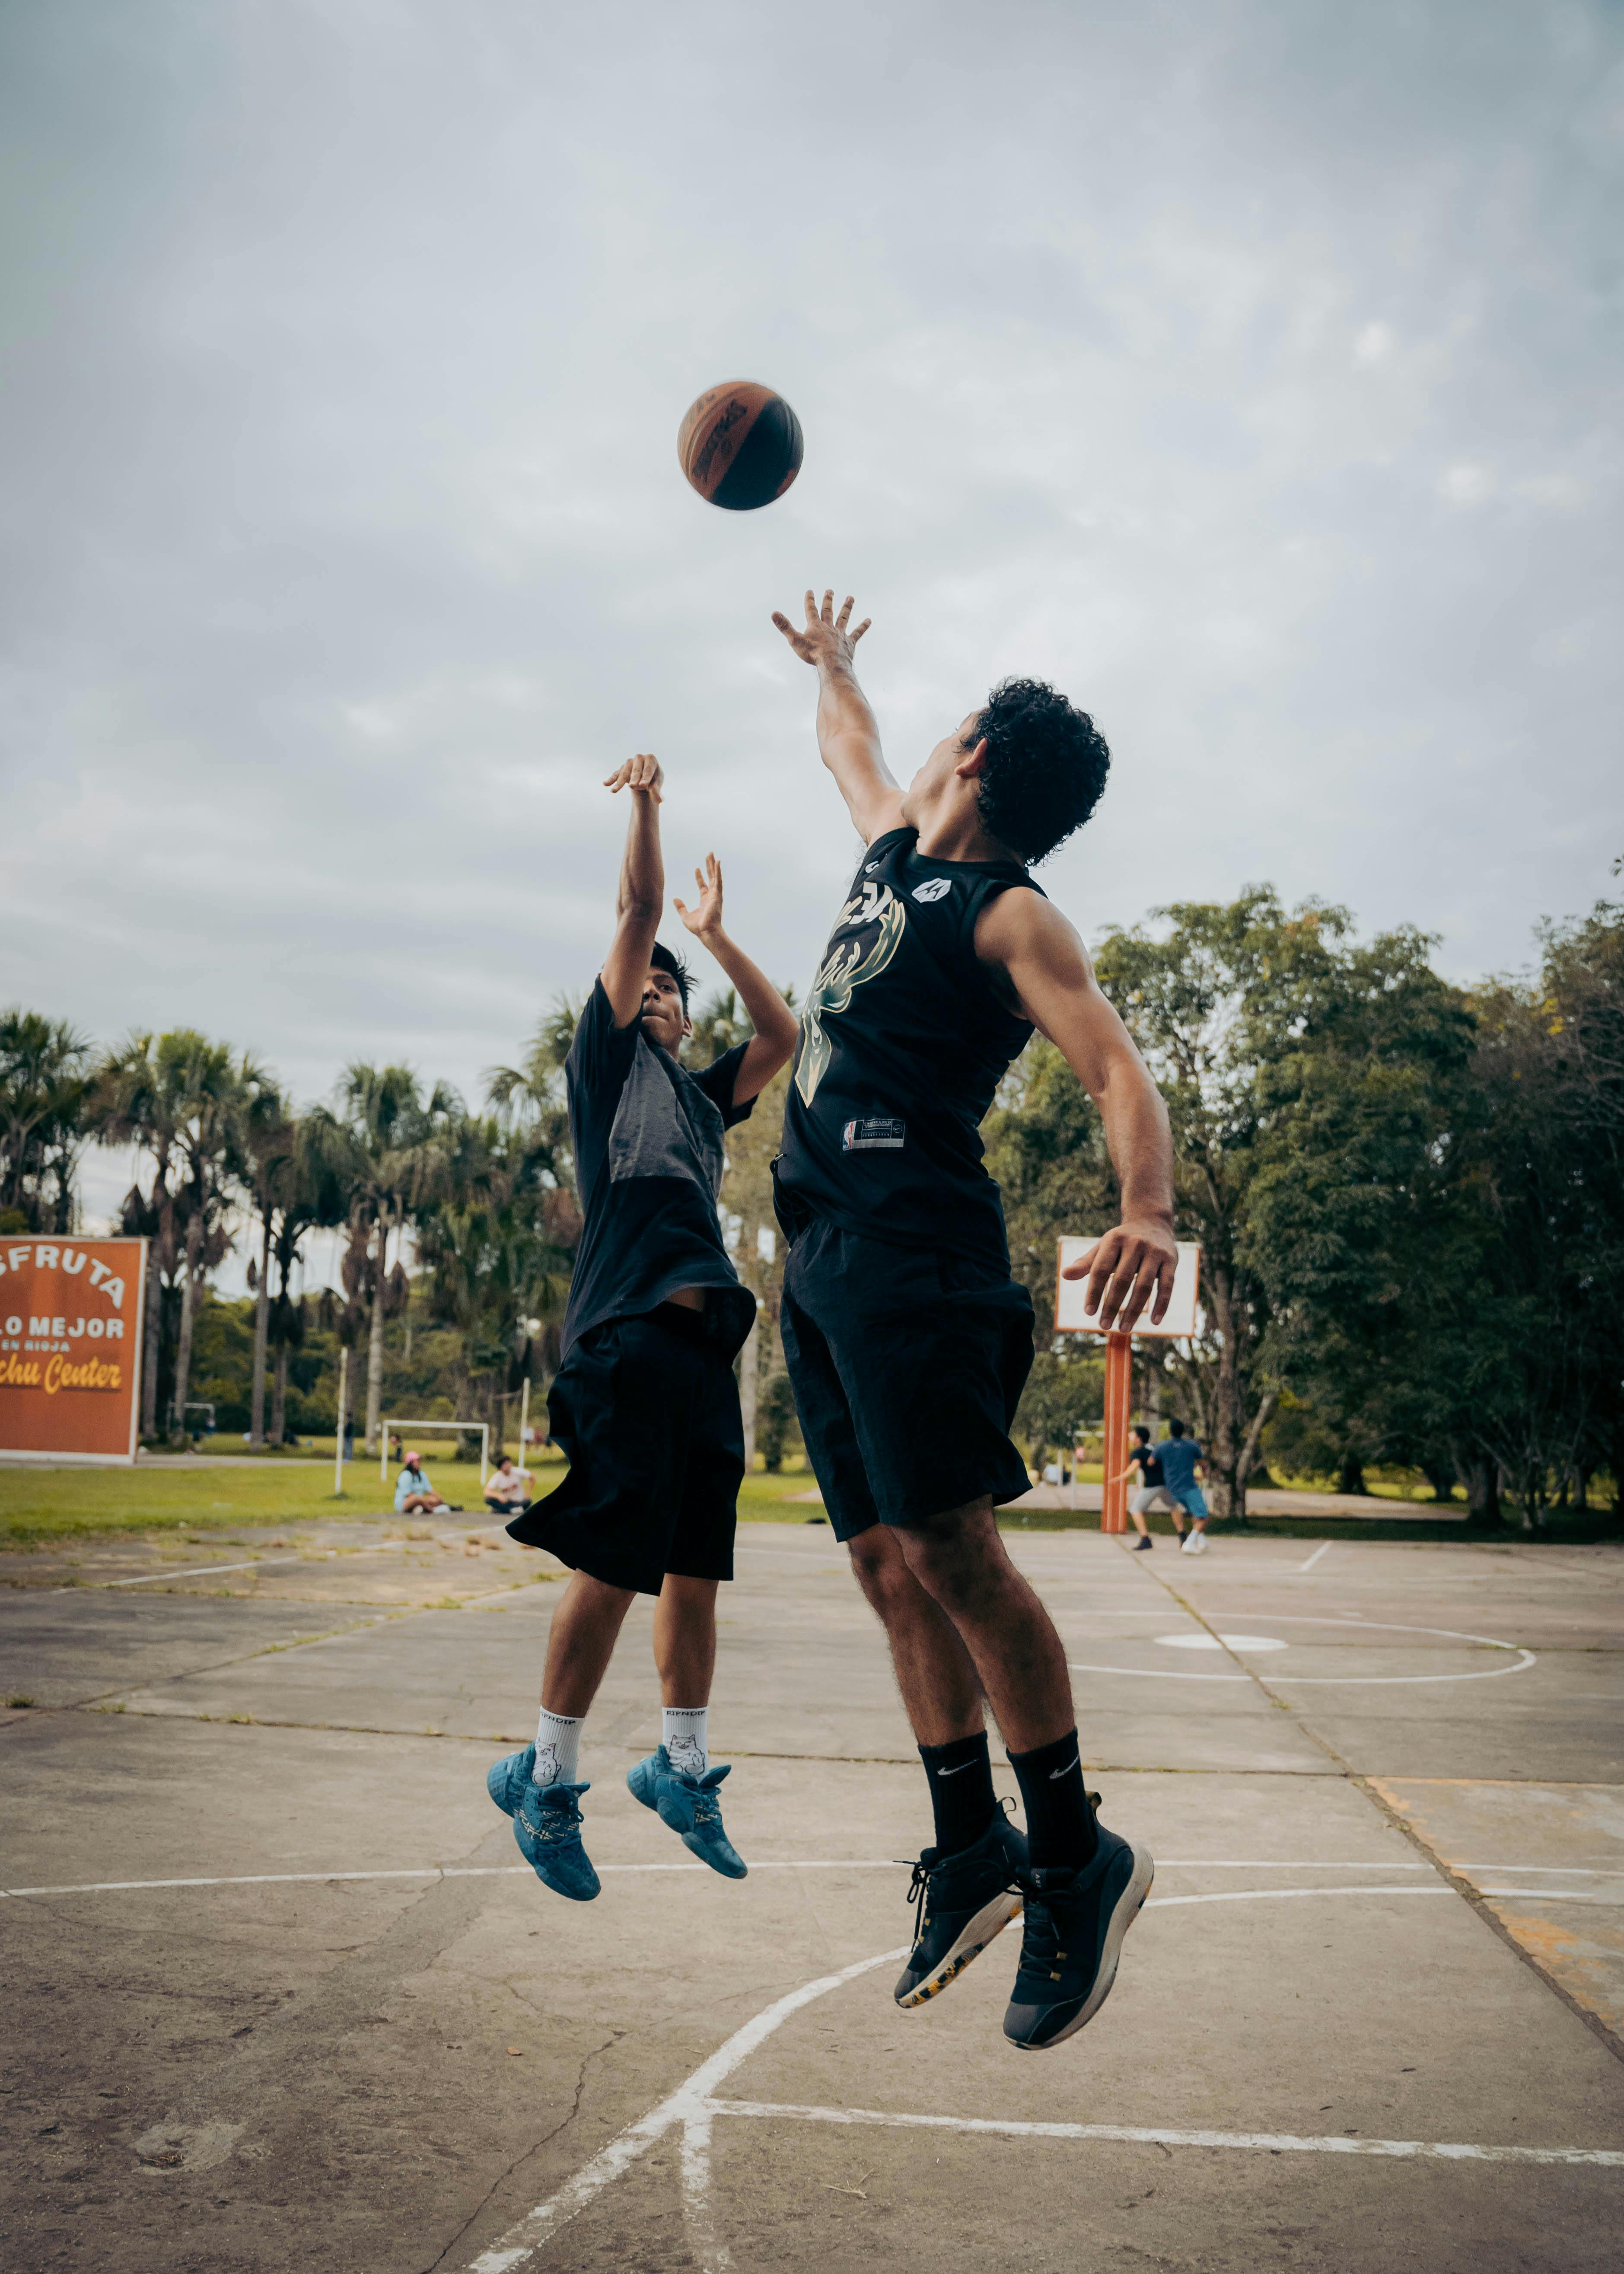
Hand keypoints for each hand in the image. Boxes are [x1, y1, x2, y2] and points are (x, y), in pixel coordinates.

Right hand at [604, 751, 662, 801]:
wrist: (645, 776)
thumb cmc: (653, 779)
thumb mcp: (657, 784)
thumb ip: (656, 790)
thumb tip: (660, 800)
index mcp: (651, 759)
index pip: (648, 770)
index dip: (646, 778)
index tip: (643, 786)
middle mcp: (639, 758)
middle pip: (636, 770)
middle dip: (634, 779)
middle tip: (632, 787)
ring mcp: (629, 762)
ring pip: (624, 773)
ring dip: (619, 783)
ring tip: (614, 791)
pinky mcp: (622, 768)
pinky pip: (616, 774)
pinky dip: (611, 779)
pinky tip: (605, 784)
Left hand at [673, 852, 724, 941]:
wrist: (706, 932)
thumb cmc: (698, 927)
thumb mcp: (685, 916)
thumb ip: (680, 907)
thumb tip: (675, 899)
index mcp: (705, 900)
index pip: (703, 885)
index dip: (699, 877)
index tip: (697, 868)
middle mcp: (712, 896)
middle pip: (711, 878)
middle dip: (709, 867)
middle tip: (709, 856)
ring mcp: (716, 895)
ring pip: (715, 876)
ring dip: (714, 865)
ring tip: (713, 855)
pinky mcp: (717, 895)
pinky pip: (718, 880)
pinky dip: (718, 871)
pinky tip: (718, 863)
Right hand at [771, 588, 870, 671]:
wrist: (831, 664)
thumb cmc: (812, 654)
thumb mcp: (795, 640)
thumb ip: (785, 626)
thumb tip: (773, 613)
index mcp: (816, 626)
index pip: (811, 609)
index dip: (810, 600)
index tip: (810, 591)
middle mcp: (829, 627)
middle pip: (828, 611)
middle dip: (828, 600)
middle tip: (830, 591)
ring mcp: (840, 634)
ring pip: (844, 618)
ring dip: (847, 607)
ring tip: (851, 598)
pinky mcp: (849, 643)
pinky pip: (857, 633)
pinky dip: (863, 626)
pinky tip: (869, 620)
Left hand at [1062, 1217, 1177, 1334]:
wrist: (1152, 1221)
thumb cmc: (1121, 1241)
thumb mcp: (1102, 1247)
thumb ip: (1085, 1263)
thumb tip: (1064, 1275)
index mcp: (1114, 1240)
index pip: (1100, 1269)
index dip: (1093, 1292)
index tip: (1088, 1313)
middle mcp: (1135, 1244)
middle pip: (1121, 1280)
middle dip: (1112, 1305)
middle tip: (1104, 1326)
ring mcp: (1155, 1252)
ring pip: (1144, 1286)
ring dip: (1133, 1310)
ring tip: (1124, 1329)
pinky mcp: (1171, 1260)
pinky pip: (1167, 1286)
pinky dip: (1161, 1305)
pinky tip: (1154, 1321)